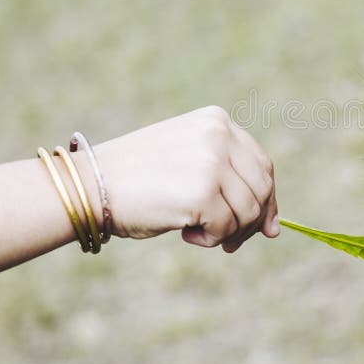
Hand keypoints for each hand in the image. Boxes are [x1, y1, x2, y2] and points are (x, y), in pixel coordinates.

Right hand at [92, 106, 278, 251]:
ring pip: (248, 212)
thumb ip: (229, 181)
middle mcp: (219, 136)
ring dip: (228, 232)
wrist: (90, 185)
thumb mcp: (189, 162)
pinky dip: (210, 240)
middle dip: (253, 221)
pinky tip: (185, 234)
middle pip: (262, 188)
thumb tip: (273, 227)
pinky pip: (226, 228)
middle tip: (233, 241)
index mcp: (217, 121)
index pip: (262, 164)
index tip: (266, 225)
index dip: (267, 198)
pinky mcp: (202, 193)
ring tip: (196, 231)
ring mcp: (212, 163)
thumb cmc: (138, 179)